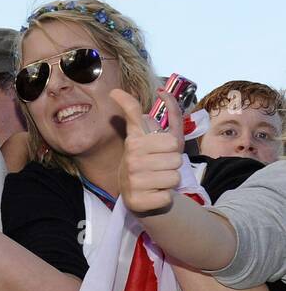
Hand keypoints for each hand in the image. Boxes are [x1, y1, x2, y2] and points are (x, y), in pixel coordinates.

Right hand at [112, 89, 184, 214]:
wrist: (140, 195)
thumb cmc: (154, 162)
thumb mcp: (160, 140)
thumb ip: (168, 116)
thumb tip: (163, 90)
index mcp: (135, 141)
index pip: (139, 119)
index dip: (127, 103)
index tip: (115, 91)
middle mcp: (130, 157)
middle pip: (176, 154)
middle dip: (174, 162)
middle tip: (161, 165)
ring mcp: (132, 179)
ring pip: (174, 176)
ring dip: (171, 179)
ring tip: (158, 179)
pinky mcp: (138, 200)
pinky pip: (168, 194)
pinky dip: (166, 196)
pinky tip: (155, 193)